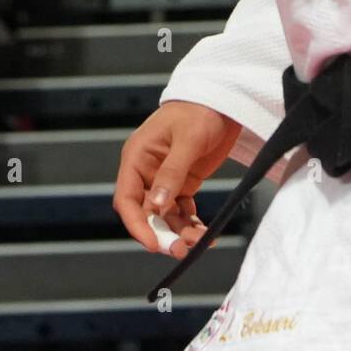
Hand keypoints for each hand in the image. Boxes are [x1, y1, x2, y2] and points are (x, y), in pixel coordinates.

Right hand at [113, 101, 240, 255]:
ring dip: (179, 232)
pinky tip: (205, 233)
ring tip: (199, 243)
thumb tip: (158, 205)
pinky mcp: (183, 182)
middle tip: (181, 250)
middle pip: (146, 213)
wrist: (223, 100)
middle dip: (162, 234)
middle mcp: (146, 172)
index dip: (137, 225)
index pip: (127, 199)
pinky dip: (191, 223)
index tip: (152, 244)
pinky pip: (182, 210)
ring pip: (166, 216)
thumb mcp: (188, 139)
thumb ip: (173, 171)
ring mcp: (164, 179)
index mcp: (137, 158)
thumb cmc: (200, 111)